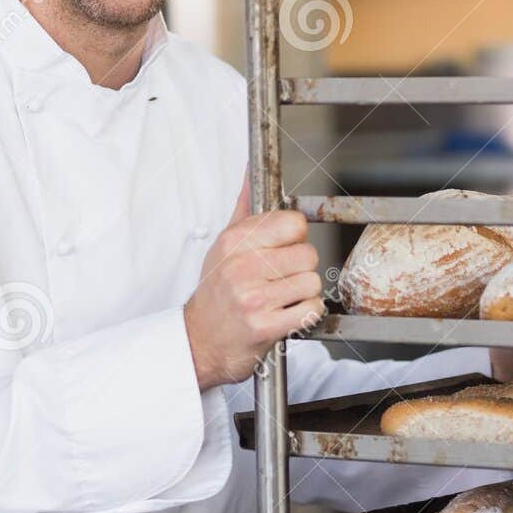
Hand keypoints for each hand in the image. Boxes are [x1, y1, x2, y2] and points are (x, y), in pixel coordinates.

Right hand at [183, 176, 322, 389]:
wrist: (200, 340)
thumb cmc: (216, 293)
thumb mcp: (223, 247)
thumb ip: (243, 209)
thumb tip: (249, 172)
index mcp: (234, 242)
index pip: (293, 223)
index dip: (294, 237)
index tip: (282, 249)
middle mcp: (242, 267)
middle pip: (308, 253)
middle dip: (300, 268)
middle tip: (280, 279)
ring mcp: (253, 298)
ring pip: (312, 283)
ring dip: (303, 294)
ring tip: (281, 298)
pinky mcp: (265, 326)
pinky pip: (310, 311)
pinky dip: (304, 315)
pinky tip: (284, 314)